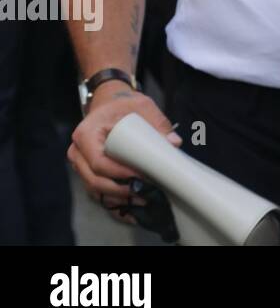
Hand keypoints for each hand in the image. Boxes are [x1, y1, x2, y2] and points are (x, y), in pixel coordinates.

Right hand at [67, 82, 181, 223]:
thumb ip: (158, 124)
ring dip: (118, 197)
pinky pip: (97, 190)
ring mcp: (80, 164)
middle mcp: (77, 152)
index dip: (119, 173)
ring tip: (144, 199)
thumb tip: (173, 143)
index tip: (141, 176)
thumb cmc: (124, 105)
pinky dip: (113, 199)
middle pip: (94, 180)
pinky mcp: (87, 172)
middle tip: (146, 192)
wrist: (111, 104)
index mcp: (86, 134)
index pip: (98, 162)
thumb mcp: (142, 107)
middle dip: (120, 190)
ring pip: (95, 189)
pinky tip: (132, 203)